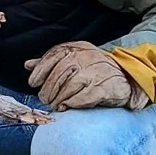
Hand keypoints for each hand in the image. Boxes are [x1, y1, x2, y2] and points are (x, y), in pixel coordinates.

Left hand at [24, 42, 147, 110]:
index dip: (40, 71)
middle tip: (46, 100)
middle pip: (59, 74)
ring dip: (59, 99)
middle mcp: (87, 57)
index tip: (34, 83)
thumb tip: (28, 65)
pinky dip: (73, 103)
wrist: (127, 78)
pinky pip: (84, 97)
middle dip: (49, 89)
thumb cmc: (95, 70)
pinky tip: (67, 106)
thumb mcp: (74, 60)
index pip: (53, 56)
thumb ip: (50, 62)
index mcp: (77, 49)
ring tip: (56, 104)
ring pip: (69, 87)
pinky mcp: (106, 88)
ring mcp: (97, 72)